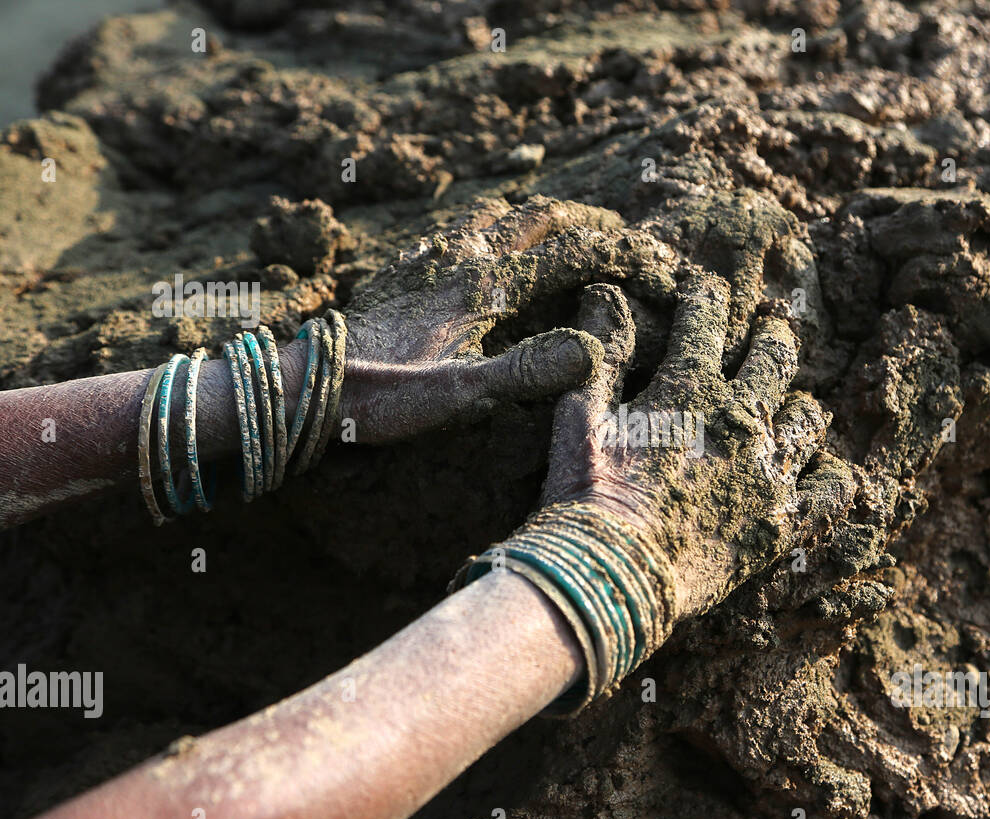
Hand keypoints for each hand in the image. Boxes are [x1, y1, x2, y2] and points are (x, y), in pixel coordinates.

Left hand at [338, 200, 625, 442]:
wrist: (304, 385)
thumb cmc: (383, 395)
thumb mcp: (463, 394)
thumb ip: (529, 370)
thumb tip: (594, 348)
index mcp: (485, 288)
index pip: (568, 253)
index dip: (616, 252)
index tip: (650, 258)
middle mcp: (458, 263)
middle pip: (531, 218)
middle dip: (577, 219)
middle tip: (609, 231)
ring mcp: (425, 264)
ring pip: (486, 219)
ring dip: (524, 220)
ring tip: (548, 234)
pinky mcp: (397, 277)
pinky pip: (446, 239)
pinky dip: (477, 236)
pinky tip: (468, 254)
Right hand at [540, 275, 854, 619]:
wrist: (612, 577)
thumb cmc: (585, 497)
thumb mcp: (579, 416)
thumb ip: (600, 352)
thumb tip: (604, 291)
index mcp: (690, 387)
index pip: (708, 316)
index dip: (705, 296)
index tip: (703, 291)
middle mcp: (741, 420)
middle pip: (776, 356)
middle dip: (771, 337)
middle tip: (767, 333)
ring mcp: (769, 472)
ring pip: (809, 416)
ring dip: (798, 405)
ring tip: (789, 408)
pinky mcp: (783, 523)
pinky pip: (834, 489)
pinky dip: (830, 476)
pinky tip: (817, 473)